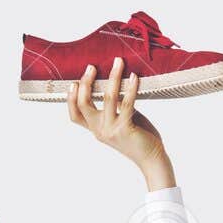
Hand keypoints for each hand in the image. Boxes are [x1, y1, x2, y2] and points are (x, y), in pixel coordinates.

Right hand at [66, 58, 174, 189]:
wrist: (152, 159)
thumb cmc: (140, 138)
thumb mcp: (122, 121)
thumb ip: (116, 108)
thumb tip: (117, 85)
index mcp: (97, 129)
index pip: (75, 116)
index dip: (70, 99)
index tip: (73, 83)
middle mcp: (100, 130)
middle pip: (84, 104)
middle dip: (86, 83)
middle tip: (91, 66)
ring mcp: (111, 129)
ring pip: (107, 98)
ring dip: (113, 77)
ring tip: (118, 62)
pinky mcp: (125, 128)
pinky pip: (127, 102)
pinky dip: (131, 87)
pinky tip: (134, 76)